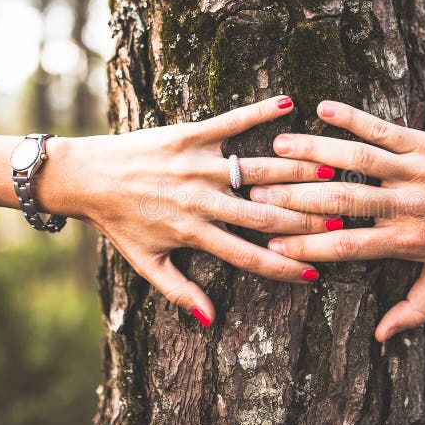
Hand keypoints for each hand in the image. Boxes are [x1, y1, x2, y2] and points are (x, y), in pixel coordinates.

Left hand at [66, 96, 337, 327]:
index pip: (248, 256)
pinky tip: (288, 104)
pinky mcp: (188, 135)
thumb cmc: (117, 222)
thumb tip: (211, 320)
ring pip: (255, 171)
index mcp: (192, 233)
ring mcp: (196, 165)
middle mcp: (200, 200)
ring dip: (295, 173)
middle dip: (305, 220)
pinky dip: (258, 112)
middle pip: (263, 214)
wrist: (83, 177)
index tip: (316, 272)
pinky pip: (229, 122)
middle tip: (341, 220)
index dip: (284, 267)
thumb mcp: (145, 262)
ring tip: (330, 174)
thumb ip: (179, 292)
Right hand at [249, 100, 424, 340]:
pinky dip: (353, 117)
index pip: (347, 246)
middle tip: (256, 193)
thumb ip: (414, 309)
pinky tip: (321, 108)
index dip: (306, 247)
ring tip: (277, 147)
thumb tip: (381, 337)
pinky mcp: (423, 142)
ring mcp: (415, 170)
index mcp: (408, 241)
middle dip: (296, 198)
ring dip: (314, 152)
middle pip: (344, 201)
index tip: (270, 245)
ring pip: (358, 160)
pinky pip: (384, 129)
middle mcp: (409, 205)